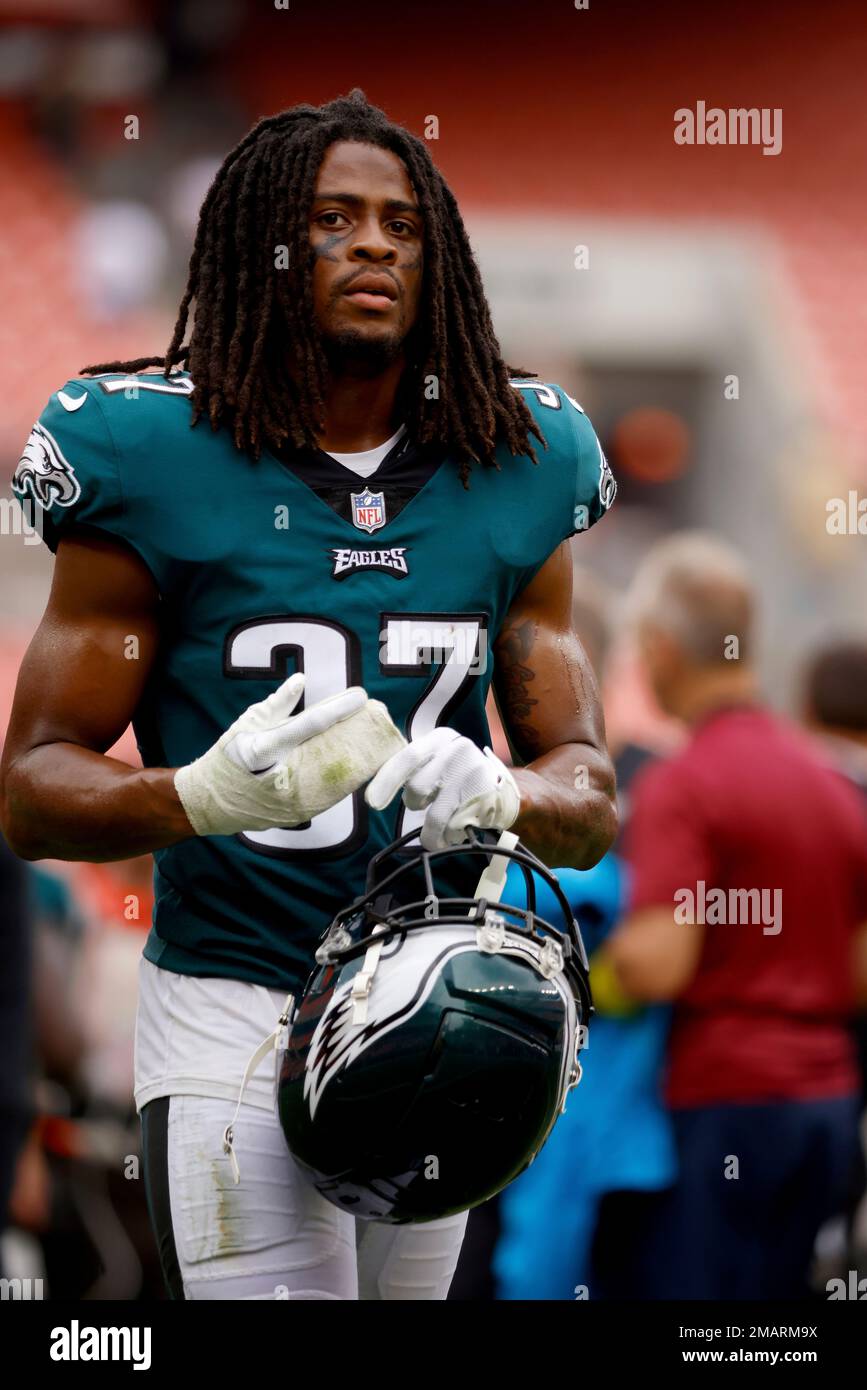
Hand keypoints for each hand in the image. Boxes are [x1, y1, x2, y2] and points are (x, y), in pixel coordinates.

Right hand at [175, 673, 405, 835]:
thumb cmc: (227, 757)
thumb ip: (278, 703)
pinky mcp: (299, 814)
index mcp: (264, 747)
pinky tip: (359, 762)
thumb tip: (302, 679)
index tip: (361, 696)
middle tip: (374, 716)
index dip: (338, 708)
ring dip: (357, 755)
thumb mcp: (246, 723)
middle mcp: (280, 774)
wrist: (209, 804)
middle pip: (331, 751)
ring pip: (337, 776)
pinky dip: (345, 776)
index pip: (309, 724)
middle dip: (356, 732)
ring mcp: (290, 798)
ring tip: (372, 737)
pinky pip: (330, 793)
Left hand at [365, 727, 519, 850]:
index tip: (372, 802)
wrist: (504, 789)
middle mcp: (458, 750)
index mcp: (441, 738)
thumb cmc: (460, 776)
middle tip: (426, 805)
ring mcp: (474, 774)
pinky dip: (450, 836)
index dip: (386, 781)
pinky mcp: (485, 798)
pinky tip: (457, 830)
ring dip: (432, 832)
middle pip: (418, 787)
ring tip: (437, 835)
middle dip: (415, 804)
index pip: (408, 757)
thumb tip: (375, 790)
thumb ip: (414, 766)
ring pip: (435, 815)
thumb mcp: (439, 759)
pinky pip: (455, 826)